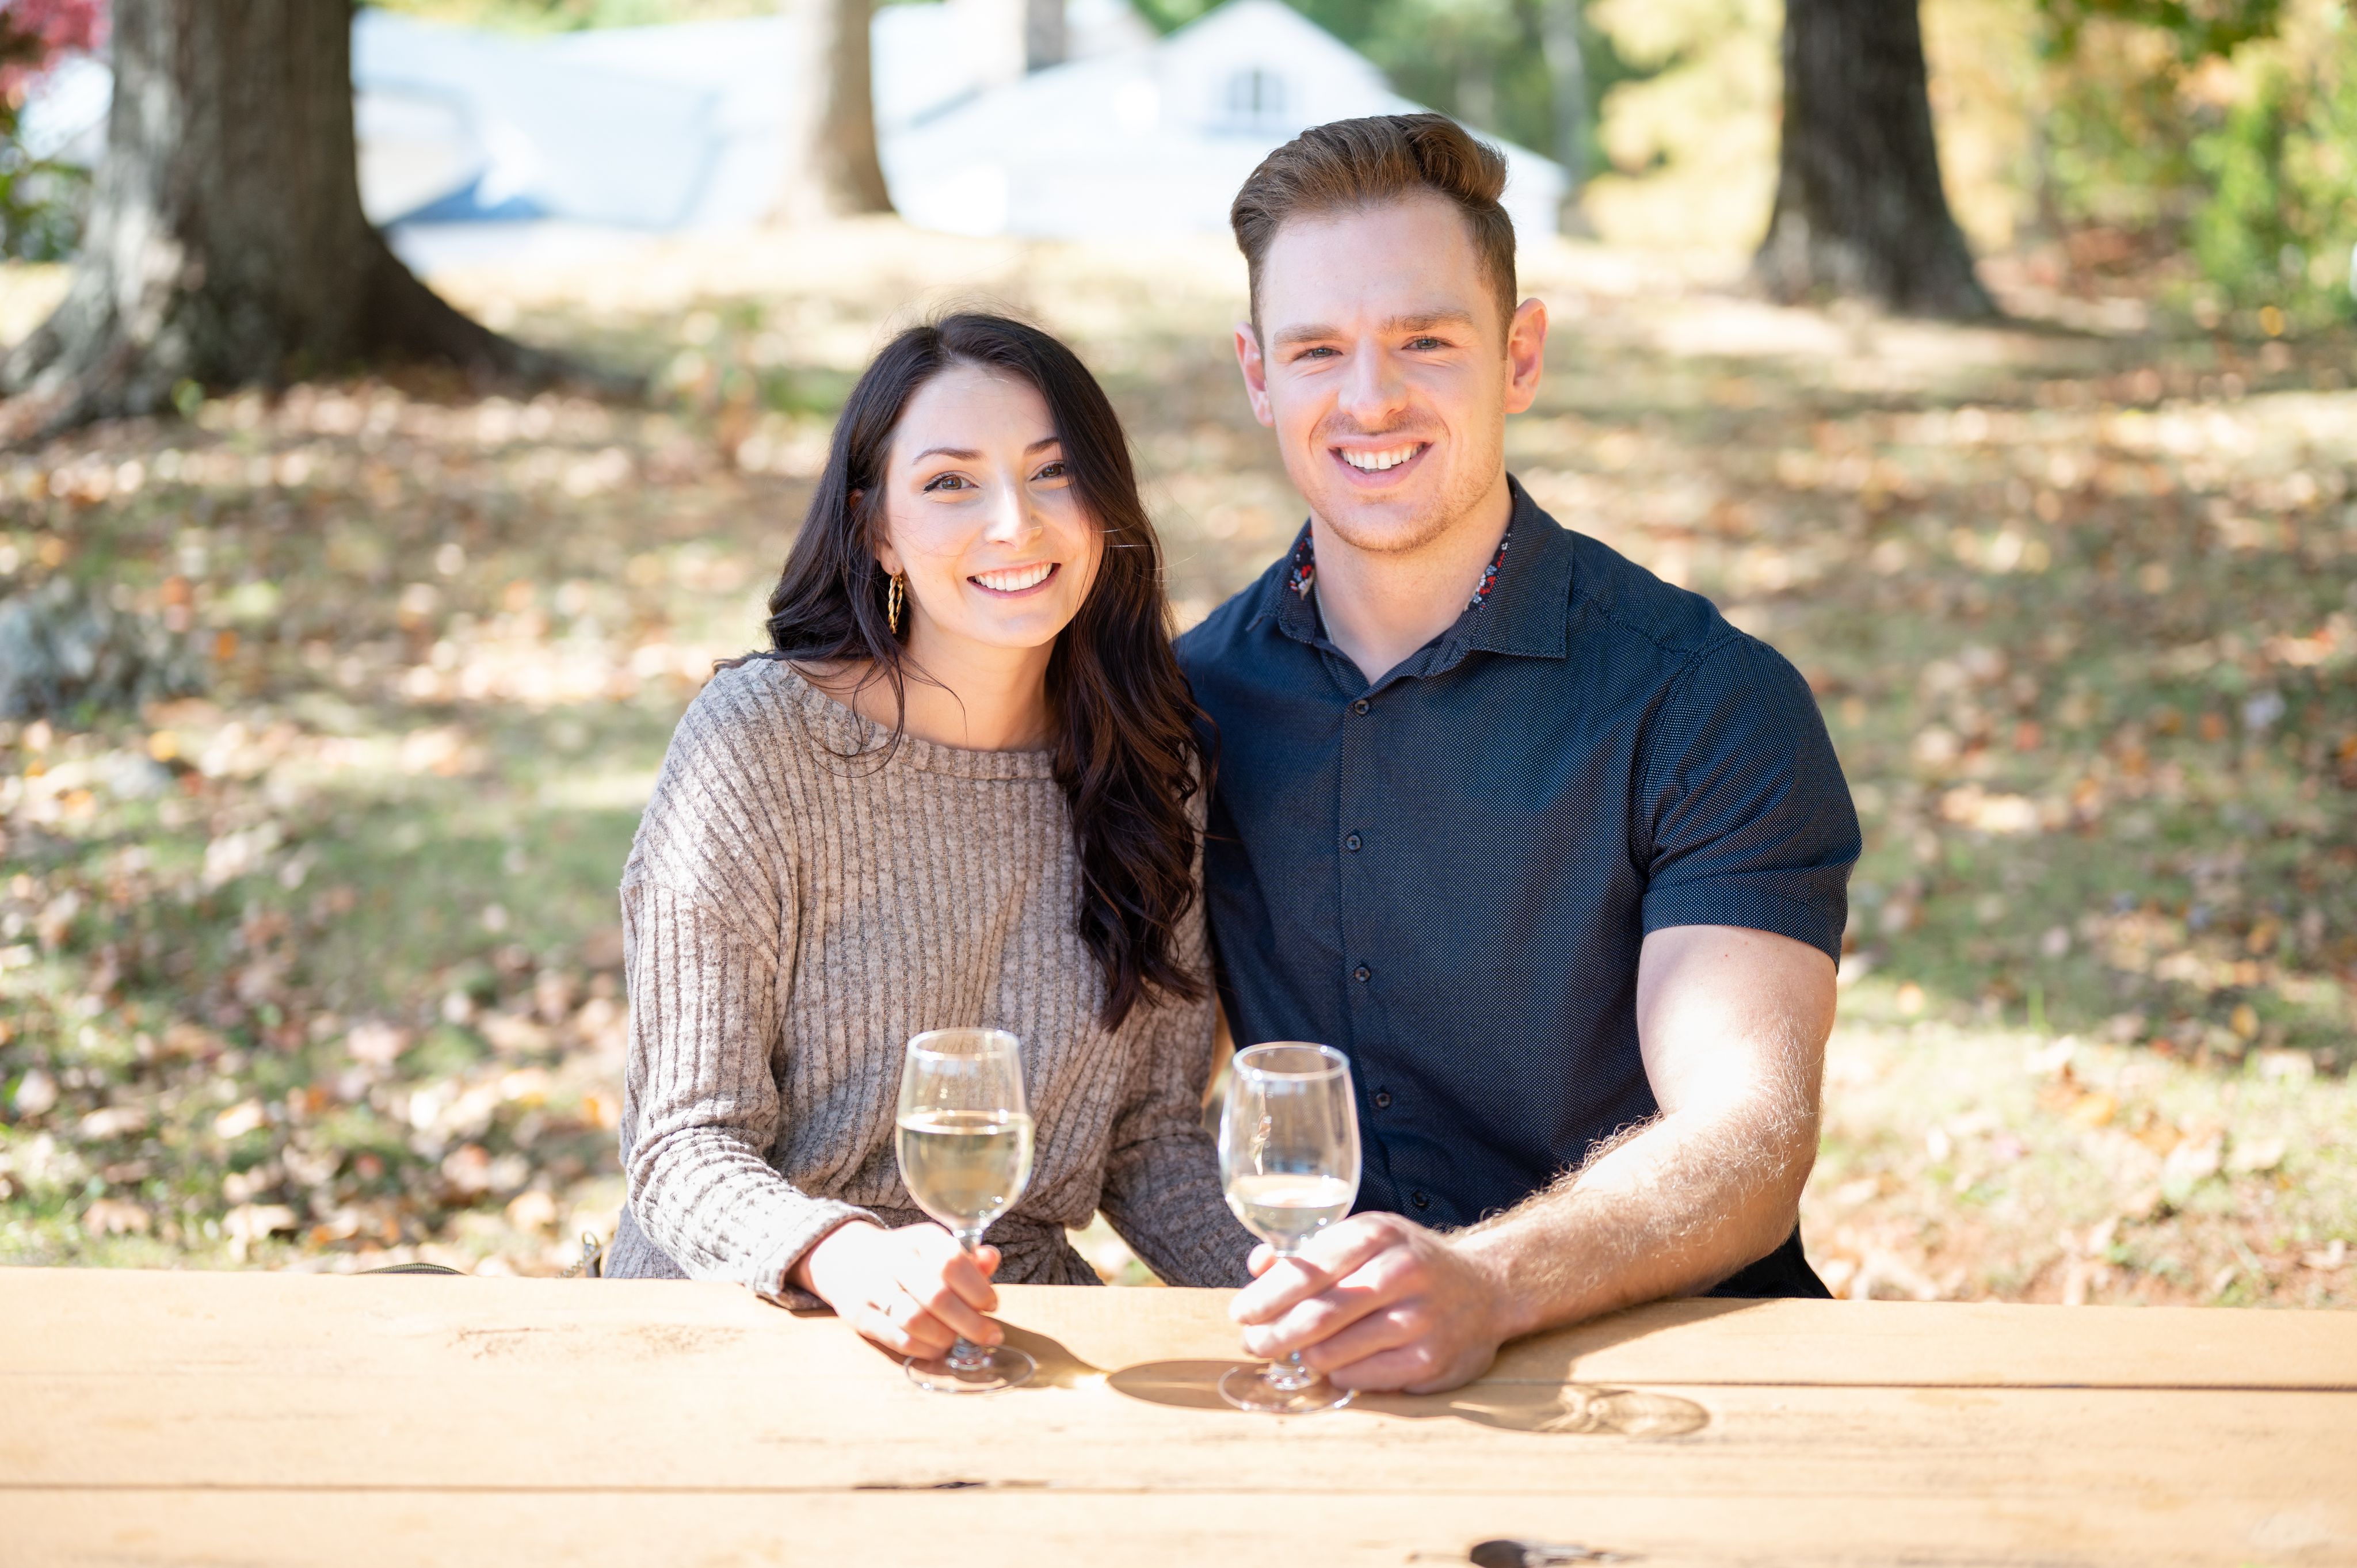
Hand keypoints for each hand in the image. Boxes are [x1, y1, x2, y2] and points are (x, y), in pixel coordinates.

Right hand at [793, 1221, 1003, 1359]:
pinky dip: (924, 1348)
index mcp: (919, 1239)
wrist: (846, 1258)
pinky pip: (897, 1339)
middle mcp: (894, 1260)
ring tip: (959, 1341)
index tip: (992, 1305)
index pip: (952, 1262)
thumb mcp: (934, 1248)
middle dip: (971, 1322)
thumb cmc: (905, 1258)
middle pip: (937, 1296)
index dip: (978, 1288)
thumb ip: (967, 1258)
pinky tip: (938, 1348)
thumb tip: (991, 1259)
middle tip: (990, 1335)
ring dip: (946, 1337)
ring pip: (915, 1320)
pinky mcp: (860, 1316)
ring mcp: (873, 1288)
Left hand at [1229, 1212, 1509, 1393]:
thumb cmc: (1408, 1263)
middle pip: (1316, 1316)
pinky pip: (1360, 1379)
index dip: (1266, 1296)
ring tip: (1298, 1352)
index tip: (1240, 1313)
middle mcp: (1402, 1272)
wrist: (1486, 1290)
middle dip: (1272, 1335)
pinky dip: (1339, 1375)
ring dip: (1304, 1358)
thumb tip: (1257, 1266)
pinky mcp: (1431, 1361)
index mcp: (1378, 1233)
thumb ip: (1308, 1251)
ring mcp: (1420, 1319)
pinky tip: (1340, 1364)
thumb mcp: (1365, 1239)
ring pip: (1333, 1353)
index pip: (1308, 1269)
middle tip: (1253, 1343)